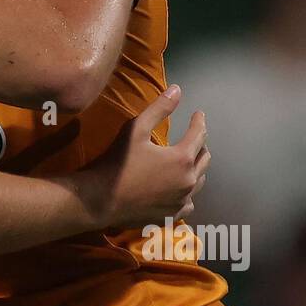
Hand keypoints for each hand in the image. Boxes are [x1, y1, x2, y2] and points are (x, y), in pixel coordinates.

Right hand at [82, 85, 209, 229]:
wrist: (101, 200)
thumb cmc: (118, 162)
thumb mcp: (136, 129)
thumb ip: (159, 108)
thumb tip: (178, 89)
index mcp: (182, 158)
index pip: (199, 135)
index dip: (199, 121)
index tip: (198, 114)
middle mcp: (188, 181)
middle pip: (204, 159)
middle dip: (200, 144)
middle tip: (195, 136)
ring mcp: (182, 201)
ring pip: (200, 181)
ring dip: (196, 168)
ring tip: (189, 160)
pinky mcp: (172, 215)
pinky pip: (189, 202)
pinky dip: (188, 192)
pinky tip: (181, 189)